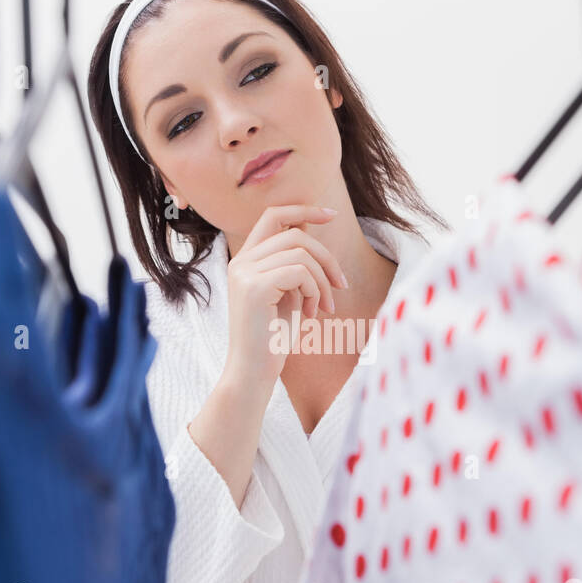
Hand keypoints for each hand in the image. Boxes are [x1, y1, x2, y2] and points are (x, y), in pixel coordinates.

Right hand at [224, 205, 348, 389]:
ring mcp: (244, 273)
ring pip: (301, 253)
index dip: (303, 209)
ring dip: (322, 280)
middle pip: (295, 233)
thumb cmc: (273, 338)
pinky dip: (315, 291)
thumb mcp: (287, 293)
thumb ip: (294, 264)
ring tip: (323, 307)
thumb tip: (309, 227)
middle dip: (326, 257)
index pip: (273, 216)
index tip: (331, 215)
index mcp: (245, 260)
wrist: (253, 373)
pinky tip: (311, 314)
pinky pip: (300, 272)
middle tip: (340, 286)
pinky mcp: (254, 288)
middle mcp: (240, 262)